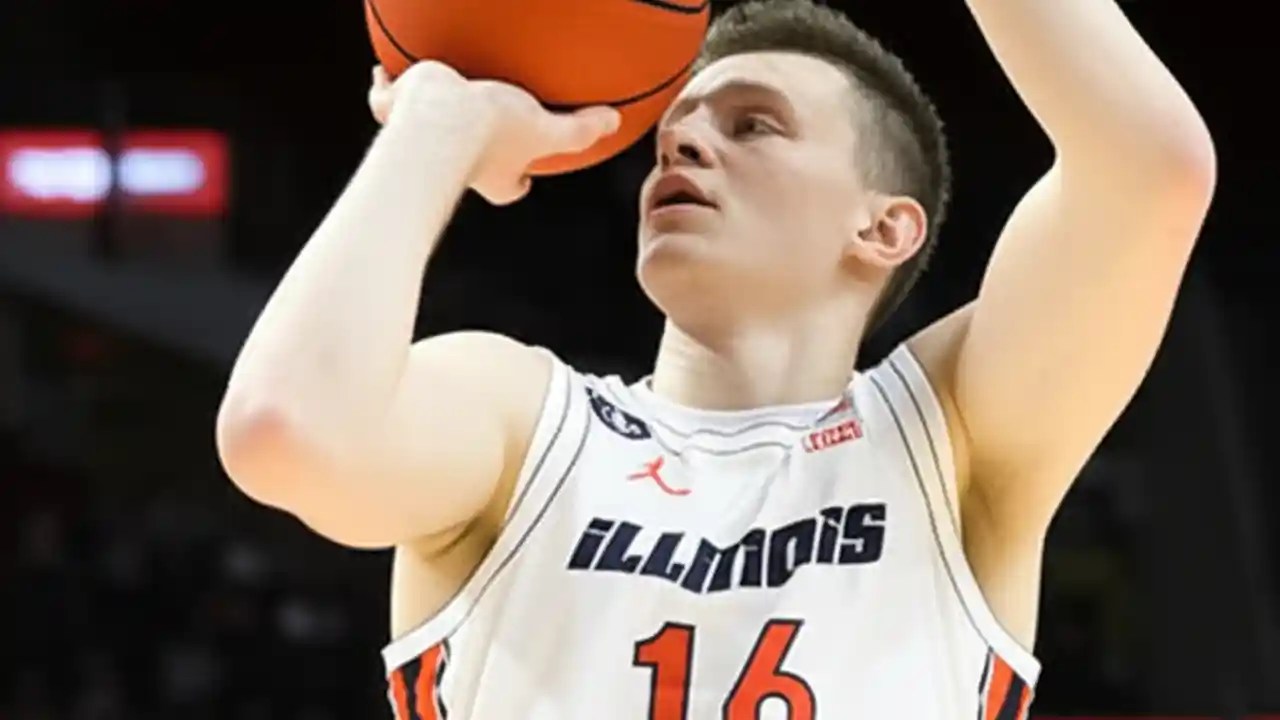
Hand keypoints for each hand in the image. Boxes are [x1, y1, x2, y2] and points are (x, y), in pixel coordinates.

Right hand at [368, 63, 620, 204]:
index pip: (509, 187)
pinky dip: (388, 89)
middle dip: (472, 156)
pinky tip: (385, 75)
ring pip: (428, 132)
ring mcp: (426, 137)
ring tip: (430, 101)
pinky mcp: (401, 109)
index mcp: (495, 174)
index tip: (524, 180)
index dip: (517, 184)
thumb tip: (614, 122)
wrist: (441, 116)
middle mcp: (458, 161)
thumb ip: (579, 130)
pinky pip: (390, 99)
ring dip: (431, 122)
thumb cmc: (494, 132)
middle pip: (468, 164)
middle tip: (479, 137)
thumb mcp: (546, 131)